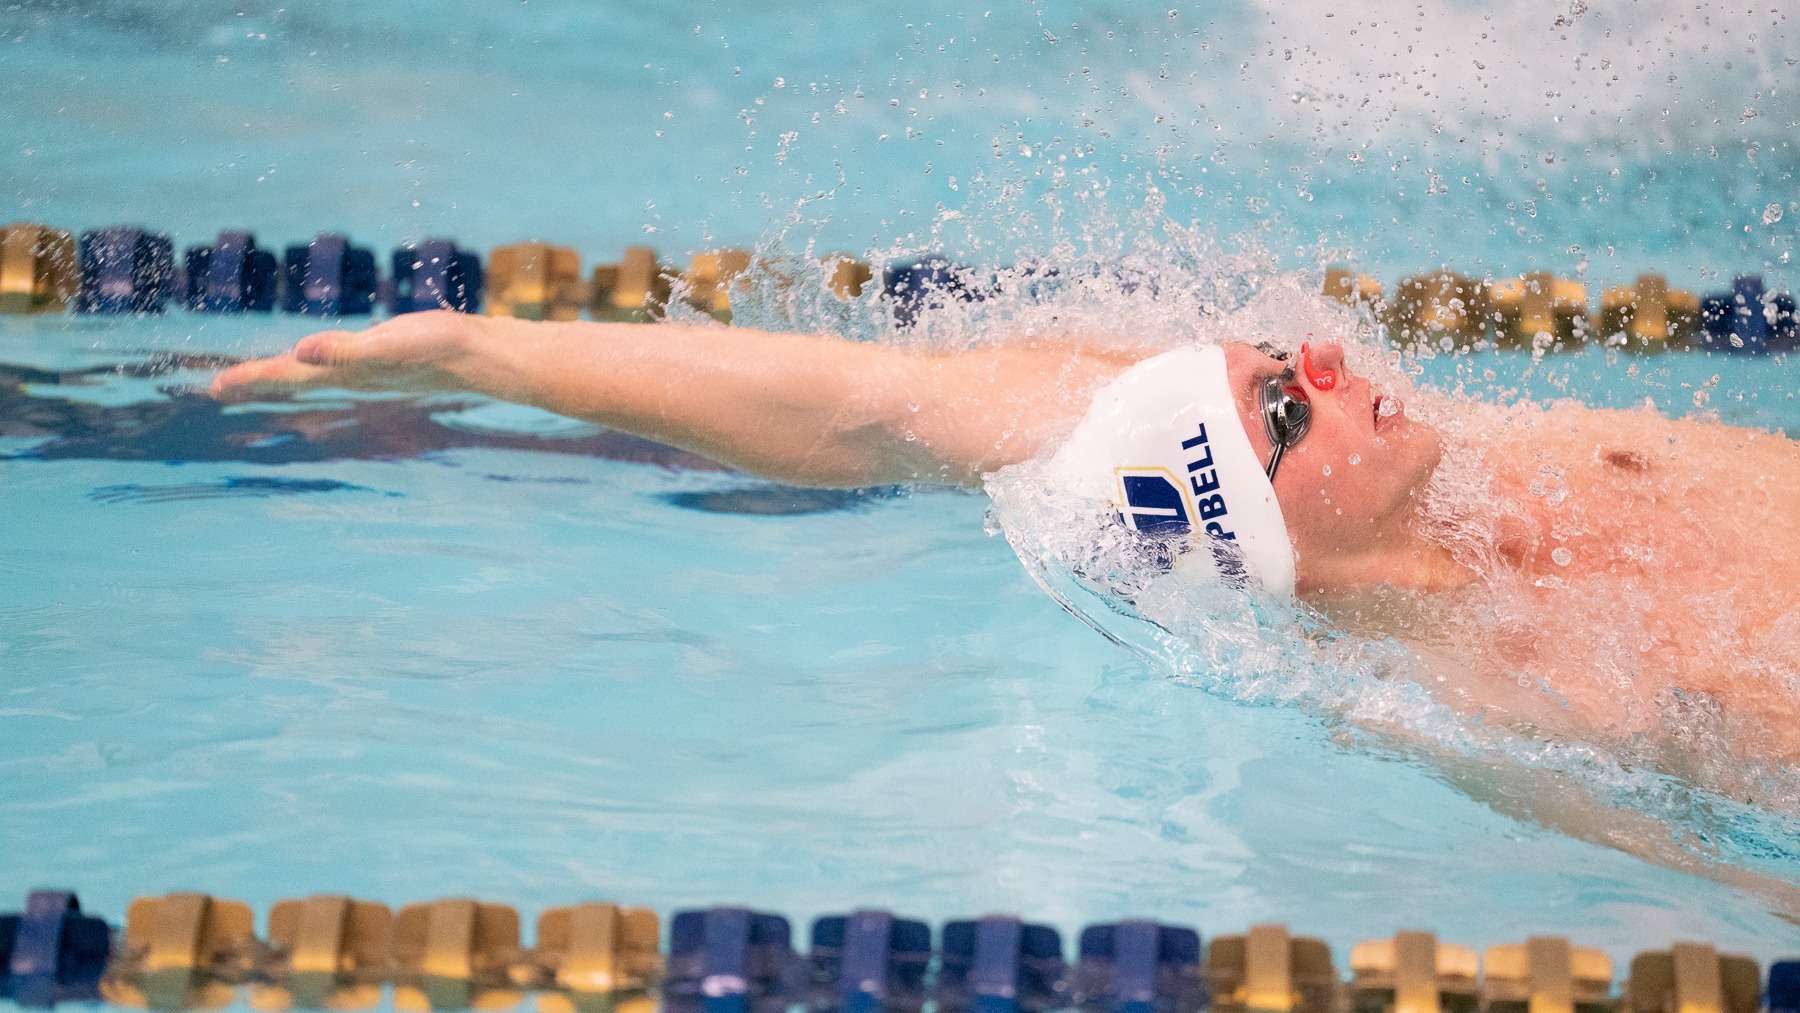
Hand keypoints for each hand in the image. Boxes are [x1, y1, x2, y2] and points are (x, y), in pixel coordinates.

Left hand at [209, 310, 481, 402]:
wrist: (487, 357)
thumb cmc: (441, 348)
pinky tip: (322, 359)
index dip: (250, 380)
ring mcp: (370, 368)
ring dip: (285, 376)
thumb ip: (344, 350)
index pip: (287, 376)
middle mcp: (353, 374)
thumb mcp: (389, 345)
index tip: (213, 388)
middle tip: (220, 389)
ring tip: (261, 377)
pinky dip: (319, 362)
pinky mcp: (387, 357)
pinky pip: (340, 362)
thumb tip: (299, 353)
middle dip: (257, 383)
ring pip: (315, 375)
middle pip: (294, 380)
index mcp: (345, 372)